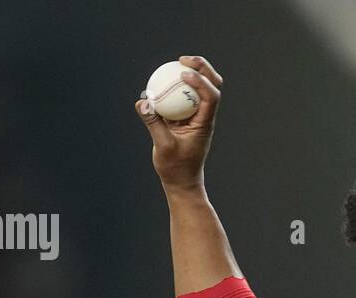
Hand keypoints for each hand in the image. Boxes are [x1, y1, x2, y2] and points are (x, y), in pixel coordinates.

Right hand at [135, 55, 223, 190]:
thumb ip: (154, 123)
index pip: (212, 97)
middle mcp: (204, 116)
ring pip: (201, 88)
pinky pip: (182, 96)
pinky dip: (175, 86)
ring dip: (192, 72)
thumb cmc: (175, 167)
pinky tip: (161, 79)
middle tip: (182, 59)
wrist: (181, 180)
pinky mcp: (185, 117)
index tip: (183, 74)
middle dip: (202, 68)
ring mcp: (196, 116)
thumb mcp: (163, 146)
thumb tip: (142, 102)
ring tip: (175, 62)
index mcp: (205, 123)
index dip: (201, 81)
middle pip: (212, 85)